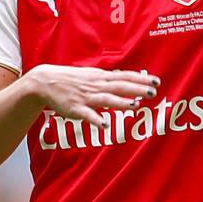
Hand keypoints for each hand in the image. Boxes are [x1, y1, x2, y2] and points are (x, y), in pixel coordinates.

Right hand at [30, 65, 158, 128]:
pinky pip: (88, 115)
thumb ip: (109, 79)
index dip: (141, 79)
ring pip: (106, 99)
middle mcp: (96, 86)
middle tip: (153, 93)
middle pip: (120, 86)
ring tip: (135, 106)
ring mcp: (86, 97)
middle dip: (137, 89)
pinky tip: (105, 126)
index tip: (157, 81)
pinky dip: (96, 120)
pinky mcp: (76, 108)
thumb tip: (126, 79)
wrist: (46, 81)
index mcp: (101, 78)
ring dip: (121, 102)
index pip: (125, 76)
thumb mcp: (92, 75)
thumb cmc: (71, 79)